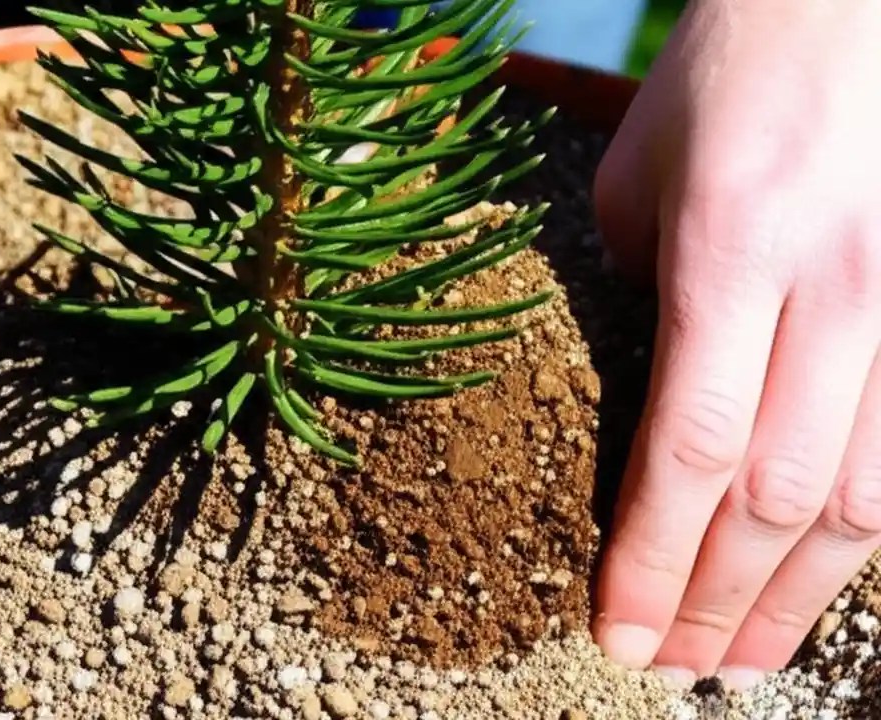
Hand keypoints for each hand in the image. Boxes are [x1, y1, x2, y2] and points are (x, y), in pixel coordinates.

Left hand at [592, 0, 880, 688]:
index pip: (689, 449)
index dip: (653, 559)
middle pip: (777, 496)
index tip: (619, 631)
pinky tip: (825, 575)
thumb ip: (635, 292)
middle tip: (674, 667)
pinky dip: (869, 533)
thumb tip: (644, 394)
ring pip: (868, 497)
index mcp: (733, 250)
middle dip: (719, 600)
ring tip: (747, 659)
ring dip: (800, 595)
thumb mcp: (638, 169)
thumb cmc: (735, 68)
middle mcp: (838, 291)